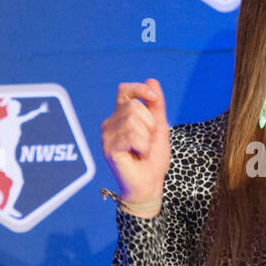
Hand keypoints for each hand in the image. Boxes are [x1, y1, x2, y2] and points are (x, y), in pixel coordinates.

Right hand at [101, 79, 169, 217]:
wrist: (150, 184)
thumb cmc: (152, 159)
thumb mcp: (159, 128)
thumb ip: (156, 106)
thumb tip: (152, 81)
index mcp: (121, 116)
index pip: (124, 91)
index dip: (139, 89)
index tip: (154, 98)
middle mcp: (110, 123)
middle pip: (132, 106)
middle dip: (149, 123)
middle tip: (147, 141)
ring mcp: (107, 135)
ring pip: (132, 120)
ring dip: (146, 137)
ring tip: (142, 149)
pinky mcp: (108, 148)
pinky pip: (130, 135)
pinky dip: (142, 145)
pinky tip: (138, 154)